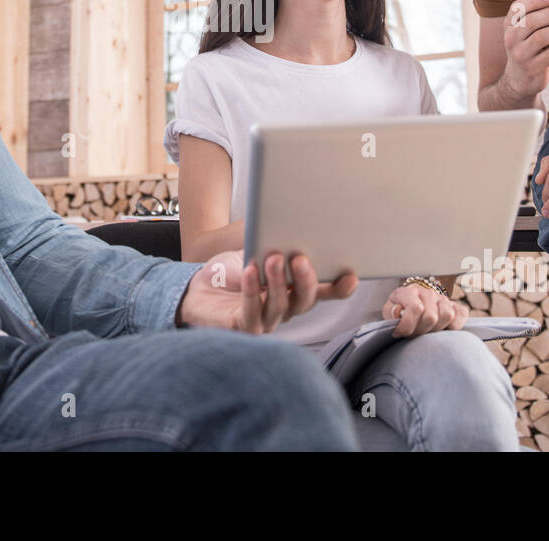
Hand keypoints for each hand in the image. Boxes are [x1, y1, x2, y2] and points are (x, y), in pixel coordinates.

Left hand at [176, 250, 356, 333]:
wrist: (197, 289)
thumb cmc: (230, 270)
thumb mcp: (256, 250)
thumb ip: (275, 243)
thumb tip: (290, 221)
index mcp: (294, 291)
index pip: (324, 292)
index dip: (340, 288)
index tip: (351, 275)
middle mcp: (285, 309)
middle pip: (305, 300)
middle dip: (306, 280)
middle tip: (300, 258)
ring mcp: (266, 321)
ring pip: (281, 306)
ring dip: (278, 282)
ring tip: (272, 258)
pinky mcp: (243, 327)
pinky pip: (251, 311)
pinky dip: (251, 290)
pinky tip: (250, 271)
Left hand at [385, 283, 467, 336]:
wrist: (412, 305)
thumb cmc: (400, 312)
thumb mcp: (389, 311)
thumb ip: (390, 312)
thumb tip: (398, 312)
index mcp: (409, 292)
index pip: (415, 308)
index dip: (407, 326)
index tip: (399, 334)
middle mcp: (427, 292)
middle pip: (431, 317)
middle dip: (420, 332)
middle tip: (413, 336)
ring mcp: (443, 298)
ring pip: (447, 315)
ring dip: (436, 329)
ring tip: (426, 332)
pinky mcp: (455, 306)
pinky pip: (460, 316)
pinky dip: (454, 326)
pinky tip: (442, 330)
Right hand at [501, 0, 548, 99]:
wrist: (521, 78)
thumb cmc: (533, 46)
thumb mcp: (534, 29)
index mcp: (510, 23)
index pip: (518, 7)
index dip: (535, 0)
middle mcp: (511, 38)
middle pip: (532, 22)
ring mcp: (520, 54)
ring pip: (541, 37)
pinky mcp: (532, 67)